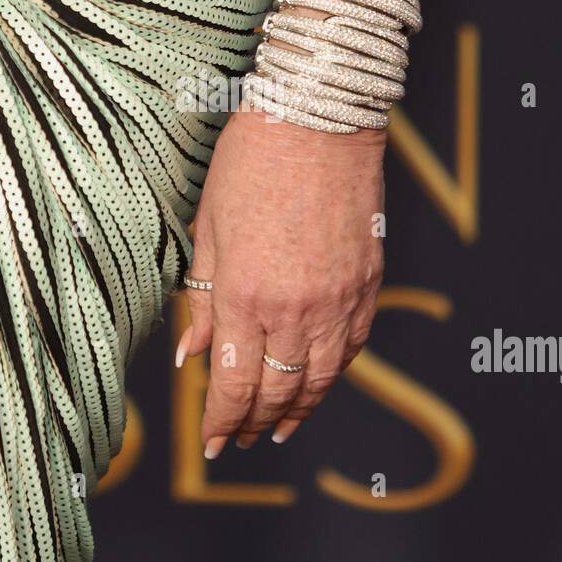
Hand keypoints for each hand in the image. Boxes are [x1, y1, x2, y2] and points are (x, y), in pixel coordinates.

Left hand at [178, 107, 386, 456]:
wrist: (319, 118)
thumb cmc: (252, 160)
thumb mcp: (208, 228)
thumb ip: (201, 297)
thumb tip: (192, 353)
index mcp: (245, 295)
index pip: (233, 385)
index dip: (221, 422)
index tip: (212, 443)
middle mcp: (295, 308)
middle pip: (278, 391)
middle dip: (254, 423)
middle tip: (240, 440)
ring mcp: (339, 299)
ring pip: (322, 379)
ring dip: (298, 410)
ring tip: (279, 427)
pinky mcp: (369, 283)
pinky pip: (354, 346)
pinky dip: (334, 372)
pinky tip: (319, 380)